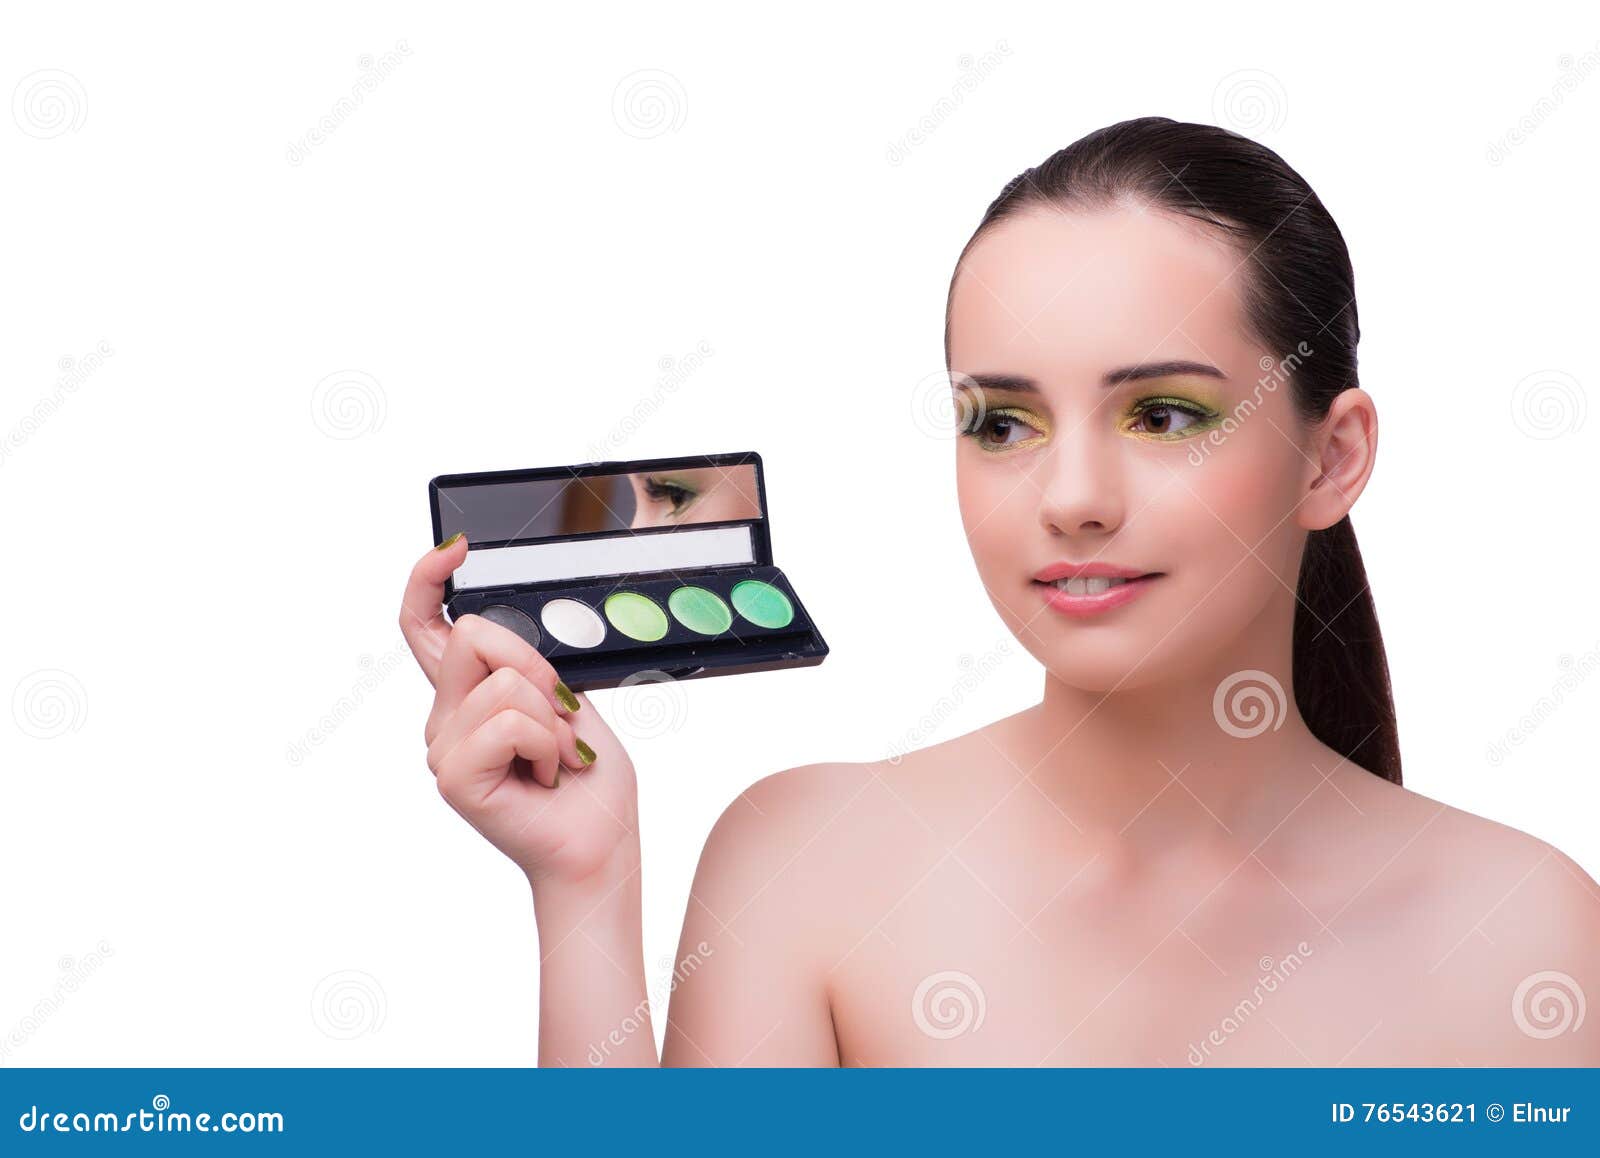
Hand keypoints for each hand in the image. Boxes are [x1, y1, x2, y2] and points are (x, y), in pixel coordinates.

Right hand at [399, 536, 638, 884]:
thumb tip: (492, 626)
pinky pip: (510, 721)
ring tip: (555, 760)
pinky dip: (547, 744)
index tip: (458, 546)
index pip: (425, 625)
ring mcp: (445, 748)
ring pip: (504, 682)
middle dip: (535, 667)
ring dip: (552, 719)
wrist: (600, 846)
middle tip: (559, 722)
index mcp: (467, 697)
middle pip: (474, 635)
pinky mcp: (455, 777)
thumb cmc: (588, 783)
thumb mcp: (564, 702)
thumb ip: (525, 666)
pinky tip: (546, 776)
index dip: (428, 578)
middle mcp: (445, 720)